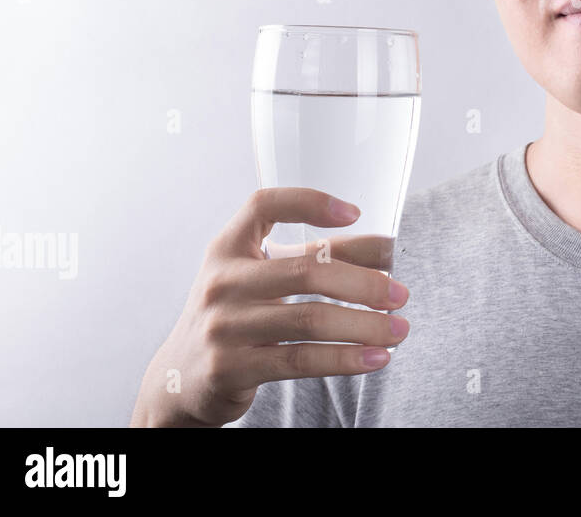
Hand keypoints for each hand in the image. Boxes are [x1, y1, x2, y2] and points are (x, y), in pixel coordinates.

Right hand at [130, 188, 408, 426]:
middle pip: (307, 270)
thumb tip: (385, 250)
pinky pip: (301, 359)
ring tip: (399, 329)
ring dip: (365, 325)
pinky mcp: (232, 367)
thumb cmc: (235, 318)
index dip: (310, 202)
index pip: (264, 204)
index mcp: (228, 248)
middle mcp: (222, 282)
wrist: (180, 379)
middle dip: (364, 282)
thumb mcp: (257, 279)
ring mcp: (224, 326)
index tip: (355, 212)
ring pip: (310, 319)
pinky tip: (376, 357)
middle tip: (400, 293)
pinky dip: (346, 359)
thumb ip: (311, 259)